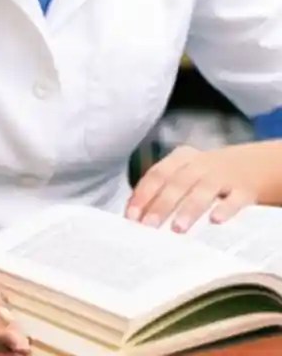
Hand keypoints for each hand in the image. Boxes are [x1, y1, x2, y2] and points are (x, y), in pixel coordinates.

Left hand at [126, 145, 257, 232]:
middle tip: (149, 226)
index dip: (143, 195)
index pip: (157, 174)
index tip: (131, 216)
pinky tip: (216, 220)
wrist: (255, 165)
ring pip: (204, 191)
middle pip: (177, 183)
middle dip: (161, 205)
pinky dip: (226, 208)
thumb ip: (160, 190)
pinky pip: (235, 199)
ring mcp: (224, 176)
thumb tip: (132, 213)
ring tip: (177, 229)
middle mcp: (201, 164)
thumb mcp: (184, 174)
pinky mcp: (246, 190)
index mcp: (181, 158)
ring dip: (189, 209)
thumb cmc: (207, 175)